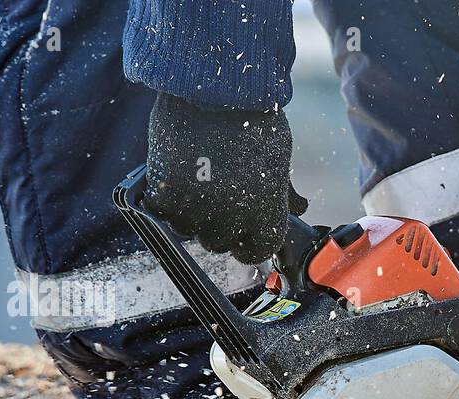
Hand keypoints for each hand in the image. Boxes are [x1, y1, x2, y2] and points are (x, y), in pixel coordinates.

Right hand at [144, 93, 306, 264]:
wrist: (216, 87)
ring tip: (196, 179)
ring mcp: (195, 209)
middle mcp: (231, 220)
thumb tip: (297, 209)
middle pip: (219, 243)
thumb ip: (282, 193)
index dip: (248, 240)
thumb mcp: (278, 159)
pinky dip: (165, 197)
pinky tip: (177, 174)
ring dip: (189, 212)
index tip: (242, 229)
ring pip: (187, 230)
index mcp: (265, 215)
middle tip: (215, 194)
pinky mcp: (164, 194)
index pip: (256, 252)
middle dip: (217, 224)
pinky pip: (161, 211)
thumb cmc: (253, 119)